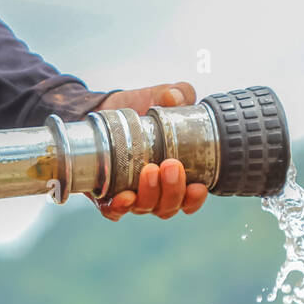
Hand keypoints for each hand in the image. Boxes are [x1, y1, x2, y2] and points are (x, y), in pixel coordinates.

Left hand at [92, 83, 208, 220]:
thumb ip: (179, 92)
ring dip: (149, 194)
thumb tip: (175, 97)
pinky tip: (124, 197)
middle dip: (172, 190)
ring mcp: (131, 197)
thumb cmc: (142, 109)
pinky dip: (119, 207)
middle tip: (170, 165)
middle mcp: (154, 192)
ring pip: (144, 208)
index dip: (194, 199)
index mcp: (175, 177)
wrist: (105, 109)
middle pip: (168, 207)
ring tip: (149, 170)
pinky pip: (113, 211)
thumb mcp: (162, 97)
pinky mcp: (106, 196)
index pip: (189, 199)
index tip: (197, 186)